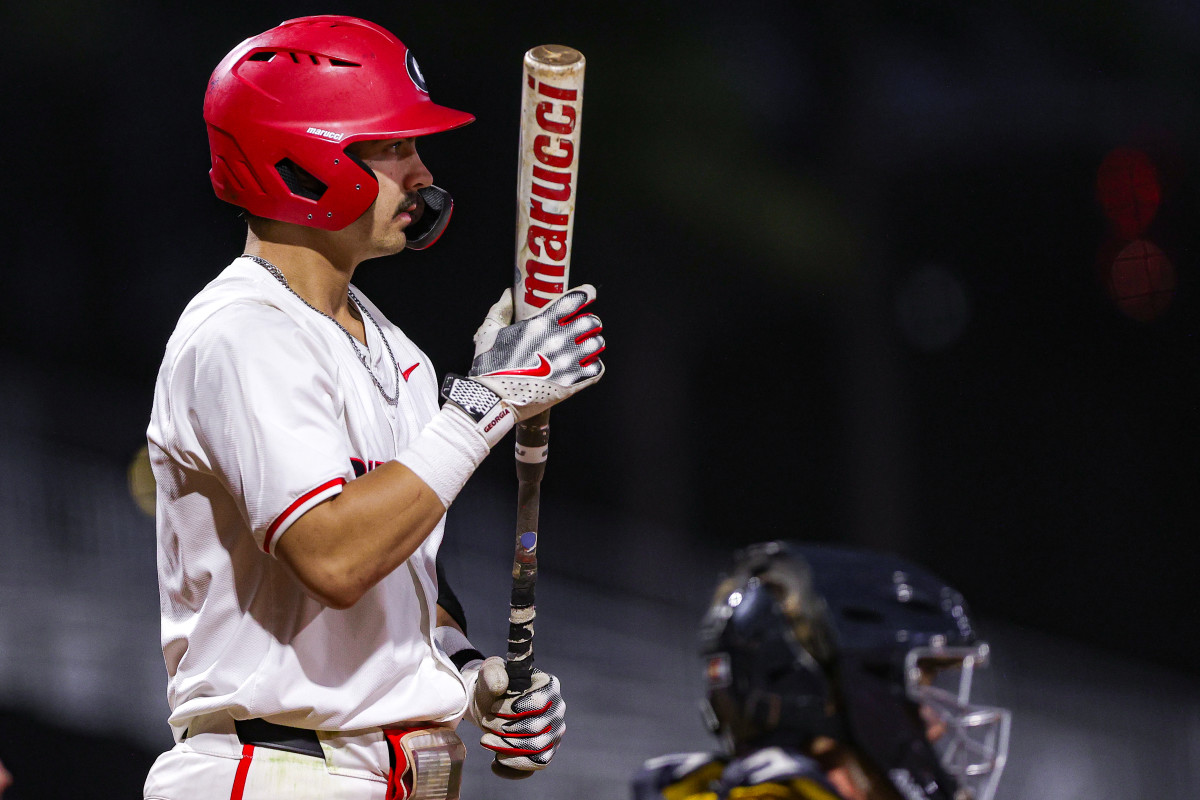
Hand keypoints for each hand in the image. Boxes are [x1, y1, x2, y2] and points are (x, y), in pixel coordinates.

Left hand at [463, 656, 565, 770]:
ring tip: (486, 741)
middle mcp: (558, 708)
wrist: (491, 706)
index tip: (492, 708)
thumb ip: (492, 673)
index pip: (538, 702)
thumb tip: (500, 687)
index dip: (512, 709)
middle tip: (485, 724)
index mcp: (549, 685)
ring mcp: (555, 731)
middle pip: (536, 728)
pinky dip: (513, 767)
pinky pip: (535, 765)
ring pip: (536, 748)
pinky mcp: (548, 751)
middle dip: (504, 729)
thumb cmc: (493, 686)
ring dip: (506, 748)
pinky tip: (495, 761)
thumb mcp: (489, 672)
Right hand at [468, 285, 604, 420]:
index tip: (588, 295)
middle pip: (591, 322)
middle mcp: (558, 341)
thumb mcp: (489, 332)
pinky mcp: (571, 384)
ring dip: (593, 343)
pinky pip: (596, 370)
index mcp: (540, 324)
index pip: (574, 300)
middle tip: (585, 326)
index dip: (586, 294)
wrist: (492, 400)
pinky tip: (585, 366)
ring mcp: (567, 363)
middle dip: (590, 322)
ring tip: (586, 347)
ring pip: (597, 344)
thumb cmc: (488, 366)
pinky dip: (593, 366)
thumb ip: (501, 309)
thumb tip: (509, 294)